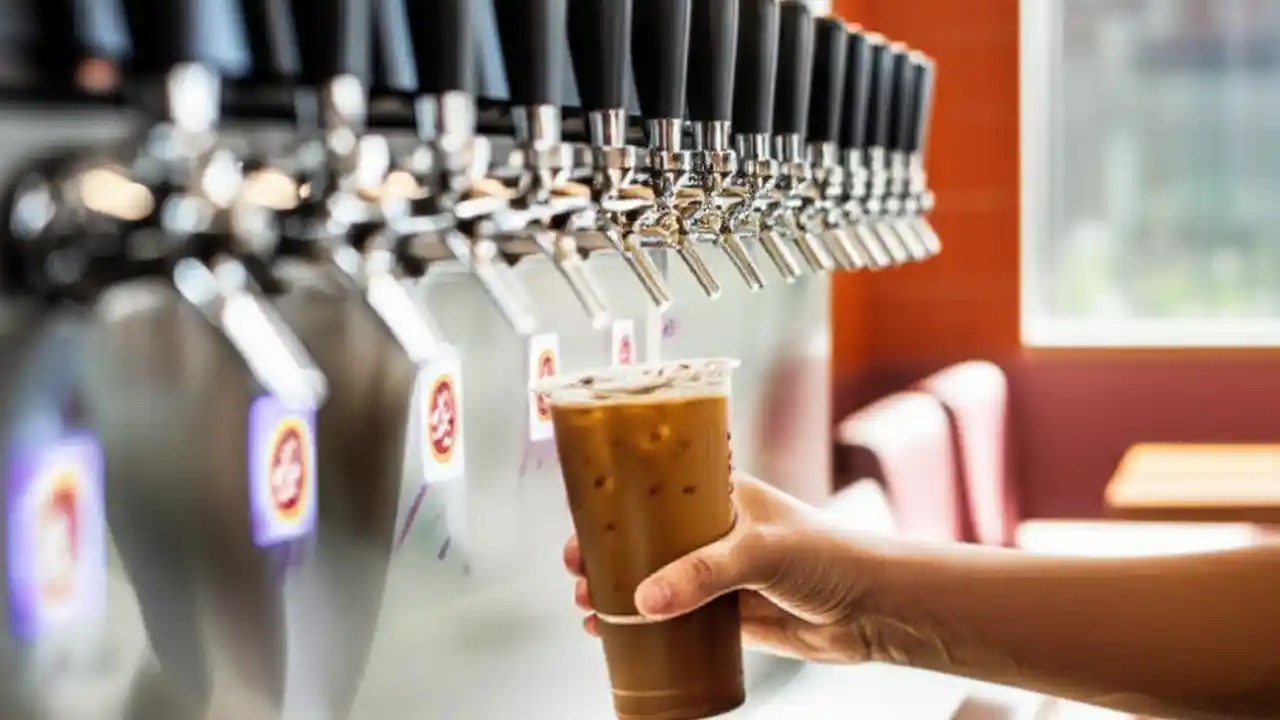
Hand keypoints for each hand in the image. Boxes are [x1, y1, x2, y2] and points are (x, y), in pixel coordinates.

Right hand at [565, 473, 879, 663]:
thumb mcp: (761, 552)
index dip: (616, 500)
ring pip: (654, 576)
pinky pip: (674, 616)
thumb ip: (704, 574)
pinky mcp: (726, 612)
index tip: (583, 518)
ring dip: (617, 588)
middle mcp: (715, 528)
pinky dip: (642, 623)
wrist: (874, 609)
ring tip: (587, 603)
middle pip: (646, 534)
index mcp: (722, 492)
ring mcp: (718, 571)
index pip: (658, 486)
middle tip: (576, 567)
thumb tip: (645, 601)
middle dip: (606, 550)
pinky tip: (615, 633)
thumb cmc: (831, 556)